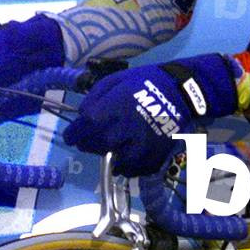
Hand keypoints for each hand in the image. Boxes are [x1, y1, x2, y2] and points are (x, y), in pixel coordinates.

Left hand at [63, 54, 236, 176]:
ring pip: (113, 160)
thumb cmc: (144, 82)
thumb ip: (95, 98)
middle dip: (88, 143)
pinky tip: (125, 151)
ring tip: (110, 143)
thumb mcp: (116, 80)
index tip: (70, 136)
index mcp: (115, 108)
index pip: (85, 129)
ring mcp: (141, 146)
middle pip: (96, 146)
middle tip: (89, 137)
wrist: (180, 93)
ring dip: (106, 153)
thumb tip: (82, 116)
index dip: (74, 134)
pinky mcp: (153, 157)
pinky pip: (131, 169)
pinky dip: (124, 163)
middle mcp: (126, 131)